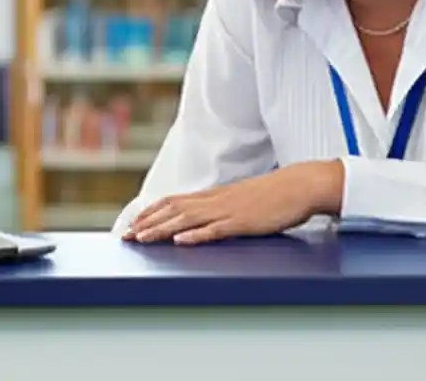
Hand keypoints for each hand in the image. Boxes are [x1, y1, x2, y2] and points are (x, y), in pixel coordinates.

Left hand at [123, 160, 343, 245]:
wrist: (299, 186)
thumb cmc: (273, 195)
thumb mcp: (240, 199)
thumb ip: (221, 207)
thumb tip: (202, 218)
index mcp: (214, 195)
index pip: (173, 201)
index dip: (151, 212)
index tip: (133, 222)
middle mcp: (216, 200)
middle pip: (173, 210)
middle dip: (147, 223)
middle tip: (126, 236)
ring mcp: (228, 211)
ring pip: (188, 219)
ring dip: (162, 229)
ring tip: (142, 238)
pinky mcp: (243, 222)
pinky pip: (216, 229)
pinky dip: (197, 235)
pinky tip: (181, 241)